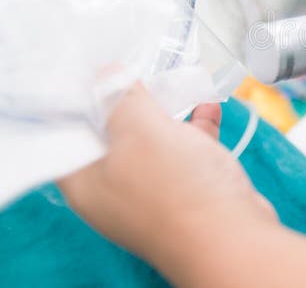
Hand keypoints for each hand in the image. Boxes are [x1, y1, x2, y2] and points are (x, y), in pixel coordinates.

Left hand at [57, 84, 275, 273]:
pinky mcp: (187, 192)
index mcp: (86, 179)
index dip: (83, 98)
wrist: (232, 237)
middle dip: (133, 99)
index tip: (103, 70)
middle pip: (113, 133)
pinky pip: (185, 152)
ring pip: (153, 140)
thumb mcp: (139, 129)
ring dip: (169, 110)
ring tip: (184, 82)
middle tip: (145, 71)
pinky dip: (196, 127)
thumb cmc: (177, 188)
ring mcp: (153, 192)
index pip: (70, 131)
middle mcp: (114, 188)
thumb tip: (106, 74)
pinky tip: (209, 107)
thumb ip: (118, 97)